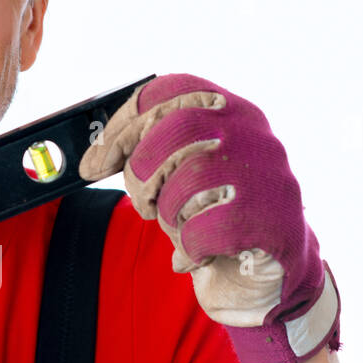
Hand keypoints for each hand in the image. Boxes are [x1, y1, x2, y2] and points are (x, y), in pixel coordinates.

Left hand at [79, 73, 340, 362]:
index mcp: (229, 111)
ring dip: (169, 212)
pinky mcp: (273, 218)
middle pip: (175, 127)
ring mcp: (268, 173)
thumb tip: (90, 160)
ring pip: (190, 177)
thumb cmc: (215, 216)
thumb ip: (148, 156)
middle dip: (142, 170)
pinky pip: (207, 227)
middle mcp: (253, 132)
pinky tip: (200, 252)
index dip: (125, 122)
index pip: (170, 90)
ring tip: (180, 227)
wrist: (270, 272)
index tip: (97, 160)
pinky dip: (190, 246)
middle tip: (141, 204)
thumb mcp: (182, 176)